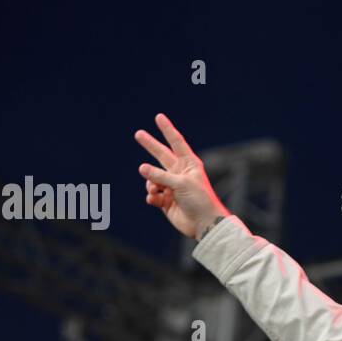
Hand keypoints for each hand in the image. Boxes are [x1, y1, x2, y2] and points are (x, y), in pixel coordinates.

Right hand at [134, 113, 229, 239]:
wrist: (204, 224)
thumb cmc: (199, 200)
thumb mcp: (180, 184)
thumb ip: (160, 175)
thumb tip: (141, 168)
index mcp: (189, 164)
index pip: (176, 142)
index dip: (167, 129)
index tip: (159, 116)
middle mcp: (179, 173)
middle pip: (161, 155)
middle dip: (150, 145)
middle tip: (138, 134)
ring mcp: (172, 186)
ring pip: (152, 178)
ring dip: (151, 183)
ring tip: (157, 191)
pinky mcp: (166, 200)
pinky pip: (152, 194)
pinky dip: (152, 197)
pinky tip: (156, 200)